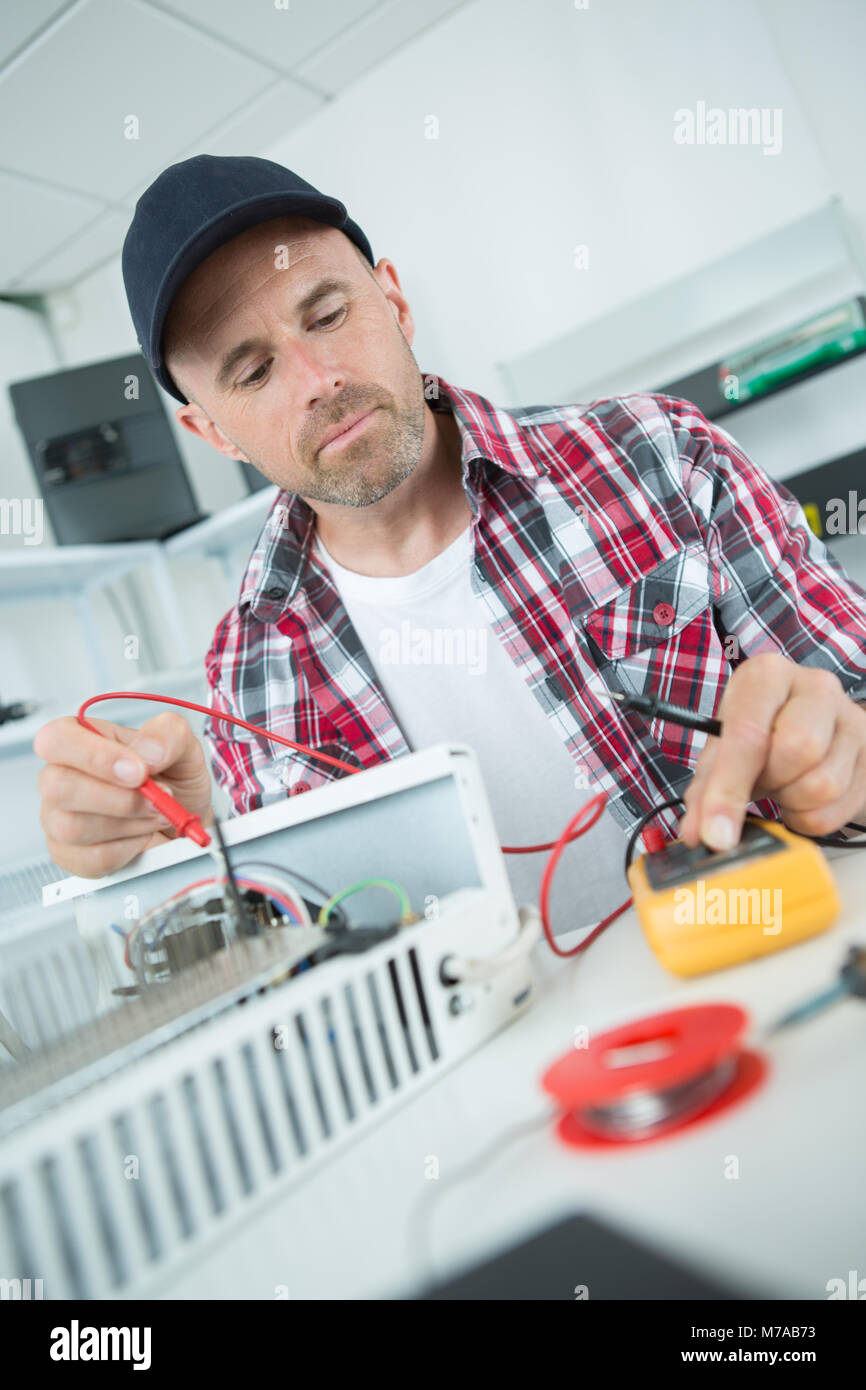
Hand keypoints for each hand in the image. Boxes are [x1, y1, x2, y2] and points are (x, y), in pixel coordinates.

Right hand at [34, 711, 212, 877]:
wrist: (183, 818)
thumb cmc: (173, 777)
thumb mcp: (182, 745)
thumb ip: (167, 735)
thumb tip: (148, 753)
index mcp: (79, 737)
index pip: (56, 738)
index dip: (94, 756)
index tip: (139, 772)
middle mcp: (59, 776)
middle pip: (58, 788)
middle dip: (119, 799)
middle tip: (156, 799)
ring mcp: (58, 818)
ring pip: (73, 828)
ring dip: (129, 824)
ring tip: (155, 814)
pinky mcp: (69, 855)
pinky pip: (92, 858)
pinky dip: (129, 849)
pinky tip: (142, 835)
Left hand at [677, 654, 865, 849]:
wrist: (805, 725)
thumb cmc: (757, 732)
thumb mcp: (723, 748)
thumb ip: (705, 790)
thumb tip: (698, 834)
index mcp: (768, 675)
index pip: (749, 733)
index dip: (728, 789)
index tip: (714, 832)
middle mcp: (816, 686)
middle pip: (796, 751)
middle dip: (769, 782)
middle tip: (759, 781)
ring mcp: (851, 719)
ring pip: (822, 785)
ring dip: (790, 802)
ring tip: (780, 786)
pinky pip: (837, 809)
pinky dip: (809, 817)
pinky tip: (799, 798)